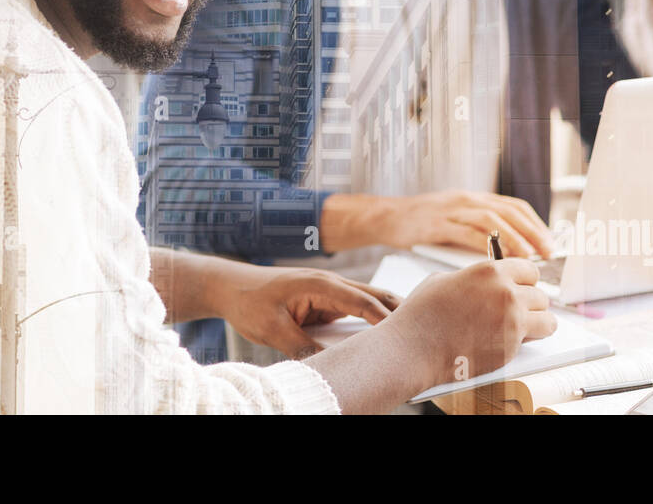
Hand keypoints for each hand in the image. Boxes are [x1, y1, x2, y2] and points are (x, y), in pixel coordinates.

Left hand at [211, 264, 400, 358]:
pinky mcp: (322, 302)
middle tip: (422, 332)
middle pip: (373, 296)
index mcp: (320, 285)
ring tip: (407, 338)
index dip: (386, 319)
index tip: (406, 335)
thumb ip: (302, 347)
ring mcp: (327, 292)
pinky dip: (367, 323)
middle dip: (398, 312)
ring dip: (385, 317)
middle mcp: (329, 285)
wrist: (230, 287)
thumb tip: (328, 367)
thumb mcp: (273, 330)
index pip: (362, 301)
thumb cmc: (249, 302)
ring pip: (366, 303)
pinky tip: (376, 341)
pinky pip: (352, 311)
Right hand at [321, 191, 554, 258]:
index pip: (513, 206)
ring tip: (530, 256)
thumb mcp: (453, 221)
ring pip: (492, 219)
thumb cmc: (420, 225)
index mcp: (473, 198)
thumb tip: (508, 255)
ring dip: (515, 237)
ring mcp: (452, 210)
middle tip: (548, 252)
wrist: (385, 217)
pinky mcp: (437, 223)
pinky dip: (485, 245)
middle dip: (532, 231)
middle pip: (508, 211)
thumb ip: (476, 231)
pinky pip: (466, 232)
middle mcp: (466, 199)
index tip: (549, 242)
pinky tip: (497, 259)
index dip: (535, 223)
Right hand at [382, 259, 555, 385]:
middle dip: (530, 304)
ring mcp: (512, 321)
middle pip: (540, 295)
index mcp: (490, 271)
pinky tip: (506, 340)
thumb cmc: (422, 314)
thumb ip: (473, 279)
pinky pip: (533, 341)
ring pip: (547, 319)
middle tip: (516, 311)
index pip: (529, 269)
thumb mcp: (445, 280)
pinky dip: (525, 342)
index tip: (522, 287)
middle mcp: (506, 293)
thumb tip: (484, 283)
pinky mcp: (511, 347)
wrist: (414, 347)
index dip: (525, 280)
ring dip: (536, 323)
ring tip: (522, 328)